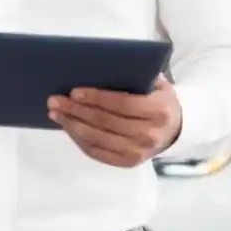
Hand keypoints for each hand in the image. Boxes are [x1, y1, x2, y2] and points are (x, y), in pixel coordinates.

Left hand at [48, 76, 181, 167]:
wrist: (176, 129)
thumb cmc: (158, 99)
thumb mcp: (155, 83)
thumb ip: (135, 75)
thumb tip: (96, 67)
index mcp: (158, 111)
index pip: (122, 104)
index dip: (96, 98)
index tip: (74, 91)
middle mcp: (149, 135)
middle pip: (105, 122)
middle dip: (76, 110)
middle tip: (54, 100)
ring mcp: (138, 153)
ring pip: (97, 138)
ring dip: (72, 125)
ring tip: (55, 112)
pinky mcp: (127, 163)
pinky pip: (97, 152)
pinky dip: (79, 139)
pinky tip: (68, 126)